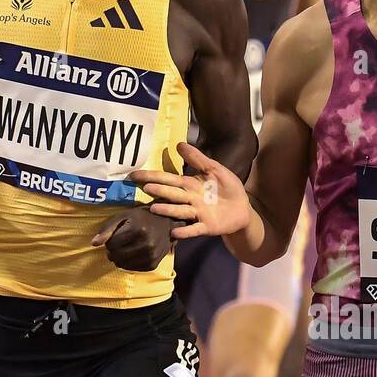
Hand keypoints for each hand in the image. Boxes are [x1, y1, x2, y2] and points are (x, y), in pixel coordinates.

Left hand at [91, 204, 175, 271]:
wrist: (167, 225)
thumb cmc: (142, 218)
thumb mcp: (123, 216)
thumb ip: (107, 229)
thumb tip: (94, 243)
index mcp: (137, 229)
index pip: (111, 244)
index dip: (109, 241)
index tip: (116, 236)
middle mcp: (146, 244)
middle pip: (116, 255)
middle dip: (113, 250)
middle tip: (119, 243)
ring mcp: (151, 256)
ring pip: (122, 264)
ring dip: (119, 258)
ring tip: (125, 248)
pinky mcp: (153, 265)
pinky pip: (132, 269)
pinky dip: (128, 263)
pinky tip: (133, 254)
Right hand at [131, 141, 250, 238]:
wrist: (242, 208)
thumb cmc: (226, 188)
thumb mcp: (214, 169)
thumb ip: (198, 159)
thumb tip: (179, 144)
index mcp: (190, 185)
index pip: (168, 179)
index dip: (152, 176)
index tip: (134, 175)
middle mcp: (189, 199)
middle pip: (171, 194)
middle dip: (158, 191)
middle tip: (144, 188)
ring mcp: (197, 213)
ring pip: (179, 211)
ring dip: (167, 210)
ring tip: (154, 208)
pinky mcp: (206, 226)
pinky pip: (194, 229)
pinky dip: (185, 231)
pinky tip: (174, 232)